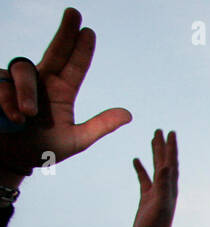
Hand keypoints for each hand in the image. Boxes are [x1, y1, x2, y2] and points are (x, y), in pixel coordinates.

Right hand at [0, 8, 130, 184]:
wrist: (13, 161)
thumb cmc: (43, 150)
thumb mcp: (76, 140)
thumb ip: (99, 126)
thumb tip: (129, 114)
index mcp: (61, 91)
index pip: (75, 66)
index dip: (82, 48)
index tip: (89, 30)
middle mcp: (41, 82)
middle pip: (54, 50)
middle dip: (64, 32)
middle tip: (75, 12)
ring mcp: (18, 82)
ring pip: (24, 70)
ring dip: (26, 93)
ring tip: (27, 116)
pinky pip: (3, 86)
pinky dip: (9, 103)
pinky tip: (14, 119)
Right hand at [131, 129, 177, 226]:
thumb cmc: (155, 226)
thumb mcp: (159, 203)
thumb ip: (163, 185)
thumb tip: (166, 166)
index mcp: (170, 187)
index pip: (171, 162)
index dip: (171, 147)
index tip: (171, 132)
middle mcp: (165, 188)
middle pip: (165, 161)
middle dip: (163, 145)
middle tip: (161, 130)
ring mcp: (156, 192)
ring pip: (155, 168)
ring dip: (154, 153)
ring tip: (152, 139)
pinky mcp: (146, 198)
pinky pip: (144, 179)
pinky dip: (140, 168)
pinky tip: (135, 160)